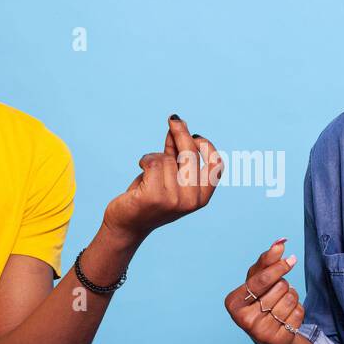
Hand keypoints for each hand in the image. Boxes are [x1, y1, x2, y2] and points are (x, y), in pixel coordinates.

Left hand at [102, 115, 221, 244]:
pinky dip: (145, 159)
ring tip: (148, 169)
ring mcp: (174, 200)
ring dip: (155, 157)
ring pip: (167, 158)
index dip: (207, 146)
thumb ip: (177, 153)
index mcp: (202, 198)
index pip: (216, 165)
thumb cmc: (149, 196)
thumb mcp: (170, 175)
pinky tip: (141, 167)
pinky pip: (153, 162)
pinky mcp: (154, 196)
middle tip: (173, 119)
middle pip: (191, 154)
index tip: (194, 135)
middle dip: (181, 132)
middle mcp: (191, 200)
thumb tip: (179, 124)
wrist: (128, 224)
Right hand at [224, 239, 301, 343]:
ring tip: (282, 302)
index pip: (260, 280)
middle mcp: (244, 320)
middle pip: (278, 288)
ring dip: (292, 296)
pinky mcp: (278, 341)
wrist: (267, 332)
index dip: (278, 267)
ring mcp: (260, 333)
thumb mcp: (258, 279)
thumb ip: (267, 260)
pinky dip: (297, 309)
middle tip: (276, 292)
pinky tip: (287, 315)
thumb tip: (280, 242)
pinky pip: (298, 313)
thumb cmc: (259, 299)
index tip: (291, 259)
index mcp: (233, 302)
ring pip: (290, 299)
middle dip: (283, 284)